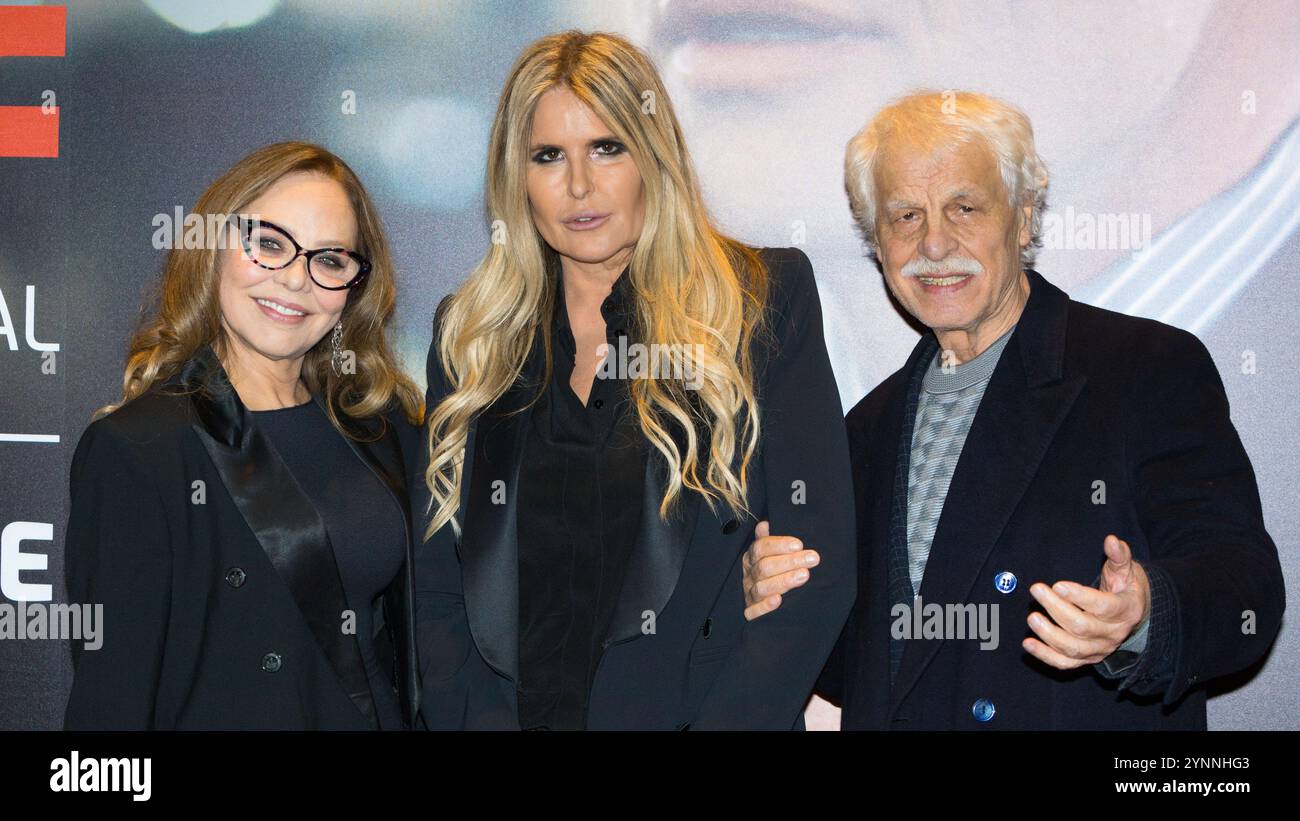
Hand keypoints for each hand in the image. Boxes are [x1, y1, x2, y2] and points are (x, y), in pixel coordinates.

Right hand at [741, 520, 819, 620]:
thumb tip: (764, 524)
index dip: (779, 545)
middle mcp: (749, 576)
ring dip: (783, 581)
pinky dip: (765, 606)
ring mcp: (749, 595)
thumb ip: (768, 540)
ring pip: (761, 588)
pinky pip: (753, 612)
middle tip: (812, 558)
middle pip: (765, 567)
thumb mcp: (769, 555)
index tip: (799, 544)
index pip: (761, 548)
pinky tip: (778, 600)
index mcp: (752, 558)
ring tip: (804, 576)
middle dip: (790, 562)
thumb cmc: (771, 572)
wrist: (761, 603)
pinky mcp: (750, 613)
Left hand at [1022, 534, 1150, 668]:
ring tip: (1031, 617)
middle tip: (1036, 590)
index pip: (1103, 607)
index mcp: (1125, 610)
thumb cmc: (1125, 587)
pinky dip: (1046, 656)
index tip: (1058, 584)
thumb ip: (1119, 556)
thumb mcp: (1126, 571)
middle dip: (1057, 609)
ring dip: (1049, 635)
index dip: (1080, 597)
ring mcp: (1100, 649)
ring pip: (1073, 648)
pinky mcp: (1088, 659)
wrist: (1135, 614)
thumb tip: (1112, 539)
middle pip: (1083, 627)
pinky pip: (1066, 663)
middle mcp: (1113, 633)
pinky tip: (1028, 644)